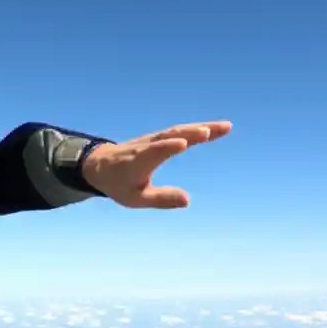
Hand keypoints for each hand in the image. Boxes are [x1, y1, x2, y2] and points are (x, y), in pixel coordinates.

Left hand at [83, 121, 230, 208]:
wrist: (100, 165)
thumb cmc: (119, 184)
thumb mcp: (135, 199)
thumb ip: (160, 199)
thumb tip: (187, 200)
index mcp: (137, 162)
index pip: (154, 152)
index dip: (167, 147)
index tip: (183, 143)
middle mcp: (146, 146)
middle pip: (171, 136)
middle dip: (192, 133)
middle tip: (215, 130)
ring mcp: (153, 139)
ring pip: (178, 130)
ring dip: (201, 127)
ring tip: (226, 127)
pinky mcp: (159, 137)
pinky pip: (179, 131)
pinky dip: (196, 128)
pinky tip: (215, 129)